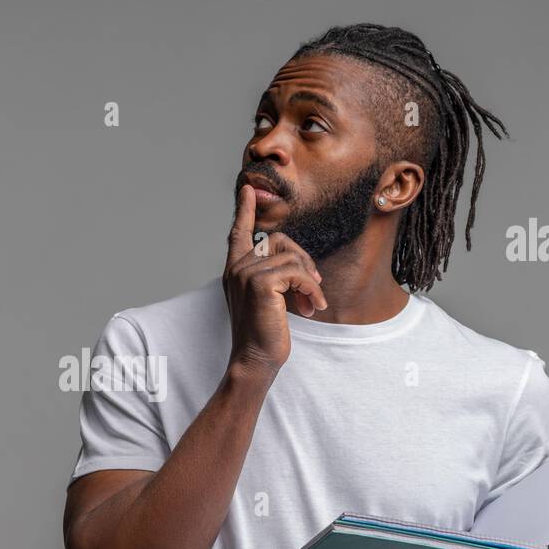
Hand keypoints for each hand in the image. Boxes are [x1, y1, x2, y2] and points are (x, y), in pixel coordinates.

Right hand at [223, 184, 326, 379]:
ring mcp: (246, 273)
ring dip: (310, 282)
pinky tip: (313, 307)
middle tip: (313, 285)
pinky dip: (311, 289)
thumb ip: (274, 277)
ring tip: (312, 304)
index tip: (248, 189)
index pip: (238, 233)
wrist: (255, 359)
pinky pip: (298, 273)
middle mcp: (236, 268)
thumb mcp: (268, 299)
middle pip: (279, 240)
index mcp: (234, 270)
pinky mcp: (261, 283)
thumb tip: (301, 264)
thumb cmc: (264, 333)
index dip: (245, 210)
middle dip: (303, 260)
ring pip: (292, 259)